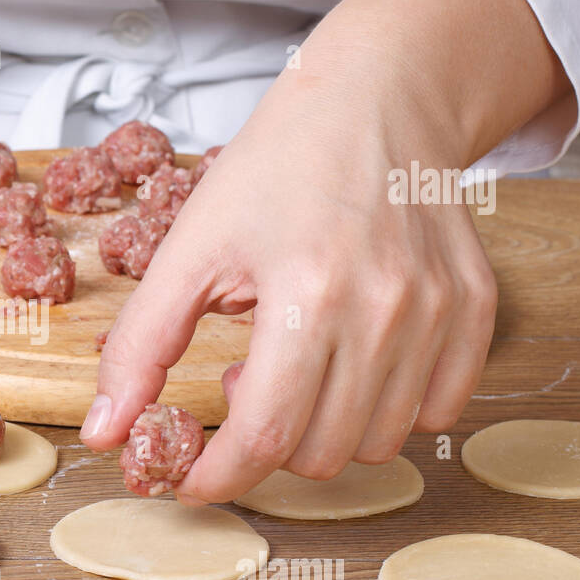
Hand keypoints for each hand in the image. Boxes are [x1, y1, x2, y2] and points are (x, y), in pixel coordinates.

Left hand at [83, 69, 496, 500]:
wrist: (375, 98)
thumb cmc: (276, 167)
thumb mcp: (188, 248)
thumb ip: (140, 346)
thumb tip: (104, 432)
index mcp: (306, 292)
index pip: (265, 435)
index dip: (218, 476)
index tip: (189, 480)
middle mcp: (386, 308)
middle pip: (321, 452)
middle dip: (266, 443)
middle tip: (242, 381)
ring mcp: (440, 311)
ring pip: (378, 444)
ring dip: (323, 427)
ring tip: (295, 361)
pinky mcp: (476, 309)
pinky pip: (436, 413)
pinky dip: (386, 409)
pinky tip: (351, 360)